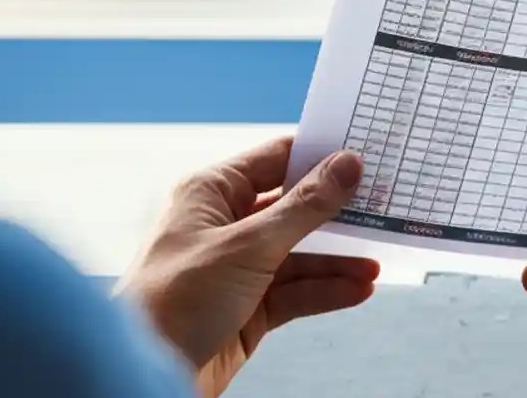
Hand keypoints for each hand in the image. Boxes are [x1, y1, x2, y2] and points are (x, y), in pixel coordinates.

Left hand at [118, 137, 378, 396]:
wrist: (145, 374)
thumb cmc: (174, 299)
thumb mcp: (250, 245)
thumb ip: (305, 207)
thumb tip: (347, 166)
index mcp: (212, 193)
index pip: (276, 159)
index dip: (320, 155)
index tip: (363, 152)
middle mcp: (226, 225)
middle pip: (294, 208)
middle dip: (337, 212)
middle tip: (381, 204)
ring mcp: (239, 268)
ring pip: (300, 254)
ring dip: (338, 259)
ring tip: (376, 262)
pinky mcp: (249, 308)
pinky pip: (297, 291)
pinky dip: (327, 290)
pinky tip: (358, 289)